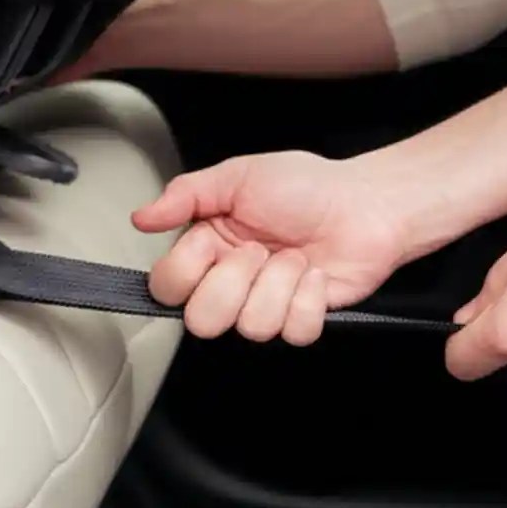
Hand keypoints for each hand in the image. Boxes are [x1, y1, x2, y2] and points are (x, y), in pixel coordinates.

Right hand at [132, 151, 412, 343]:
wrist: (366, 201)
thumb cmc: (306, 186)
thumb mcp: (237, 176)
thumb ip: (184, 194)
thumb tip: (140, 217)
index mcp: (206, 250)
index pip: (167, 286)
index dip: (189, 269)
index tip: (213, 240)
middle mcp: (230, 283)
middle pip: (201, 321)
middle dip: (234, 283)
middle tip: (258, 251)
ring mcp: (265, 305)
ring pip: (251, 327)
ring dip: (280, 283)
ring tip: (295, 256)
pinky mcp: (301, 321)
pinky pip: (293, 331)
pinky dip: (311, 297)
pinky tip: (316, 275)